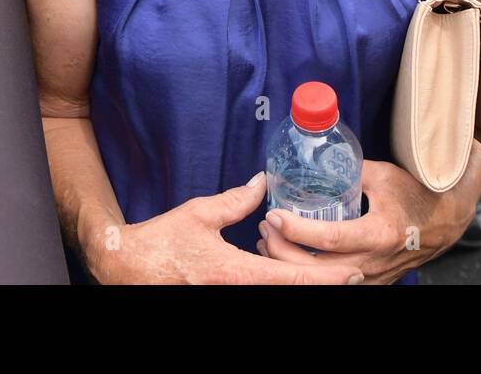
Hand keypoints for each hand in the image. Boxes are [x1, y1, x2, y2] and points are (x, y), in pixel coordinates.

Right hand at [83, 172, 364, 284]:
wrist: (127, 268)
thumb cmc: (161, 242)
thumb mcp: (200, 214)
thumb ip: (236, 200)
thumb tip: (263, 183)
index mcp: (235, 272)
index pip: (291, 278)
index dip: (326, 277)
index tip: (352, 273)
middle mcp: (236, 292)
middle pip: (291, 293)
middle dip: (323, 284)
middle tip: (354, 275)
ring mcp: (228, 297)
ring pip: (276, 295)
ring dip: (302, 284)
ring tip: (331, 274)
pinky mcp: (223, 295)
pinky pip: (258, 294)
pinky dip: (279, 284)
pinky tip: (293, 276)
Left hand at [257, 139, 480, 283]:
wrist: (445, 221)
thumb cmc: (415, 195)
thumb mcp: (383, 175)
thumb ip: (348, 170)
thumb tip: (315, 161)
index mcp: (378, 234)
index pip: (329, 239)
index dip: (296, 229)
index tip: (273, 214)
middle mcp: (373, 263)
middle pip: (316, 270)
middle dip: (282, 252)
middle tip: (266, 228)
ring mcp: (372, 278)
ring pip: (321, 281)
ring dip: (291, 265)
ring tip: (272, 242)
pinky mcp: (370, 283)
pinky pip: (333, 283)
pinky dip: (309, 273)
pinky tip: (293, 257)